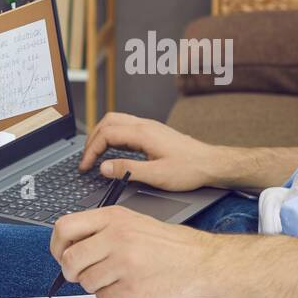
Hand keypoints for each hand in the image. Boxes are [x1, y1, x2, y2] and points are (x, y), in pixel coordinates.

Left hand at [50, 205, 218, 297]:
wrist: (201, 262)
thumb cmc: (168, 244)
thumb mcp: (133, 222)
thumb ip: (101, 229)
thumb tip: (68, 246)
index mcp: (114, 217)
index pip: (64, 227)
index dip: (57, 245)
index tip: (63, 254)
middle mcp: (117, 237)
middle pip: (69, 260)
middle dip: (71, 272)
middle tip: (83, 273)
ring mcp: (124, 263)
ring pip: (85, 281)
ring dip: (95, 284)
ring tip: (116, 277)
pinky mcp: (131, 288)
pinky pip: (103, 297)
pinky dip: (111, 295)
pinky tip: (129, 285)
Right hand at [78, 111, 215, 191]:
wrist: (211, 164)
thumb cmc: (189, 169)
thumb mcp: (156, 175)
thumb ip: (128, 170)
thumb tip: (104, 168)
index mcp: (143, 133)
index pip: (106, 134)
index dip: (91, 150)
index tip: (86, 166)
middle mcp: (145, 125)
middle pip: (108, 122)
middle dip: (92, 139)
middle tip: (86, 159)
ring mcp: (150, 127)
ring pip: (117, 122)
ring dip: (102, 135)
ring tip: (95, 154)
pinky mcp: (154, 132)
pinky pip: (126, 127)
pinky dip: (113, 137)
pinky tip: (114, 151)